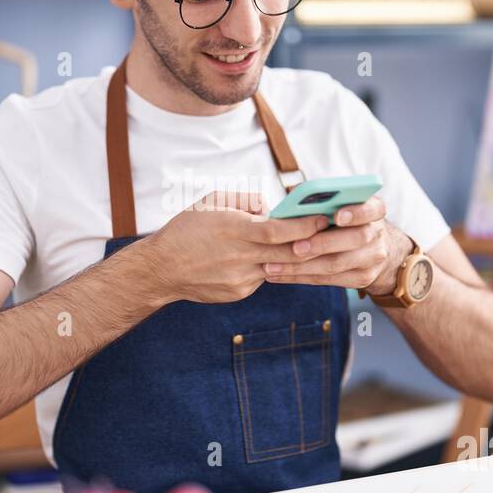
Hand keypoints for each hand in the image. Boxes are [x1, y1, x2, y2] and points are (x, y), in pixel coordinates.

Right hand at [139, 191, 327, 304]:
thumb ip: (247, 200)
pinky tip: (263, 259)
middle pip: (287, 253)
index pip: (279, 231)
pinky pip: (262, 277)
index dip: (305, 226)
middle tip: (331, 233)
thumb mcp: (213, 201)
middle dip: (311, 243)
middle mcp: (240, 257)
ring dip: (291, 257)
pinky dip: (267, 266)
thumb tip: (271, 209)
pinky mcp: (239, 292)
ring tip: (306, 244)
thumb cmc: (186, 229)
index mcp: (234, 230)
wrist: (161, 269)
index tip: (324, 218)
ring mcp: (241, 279)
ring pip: (277, 266)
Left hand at [263, 196, 411, 292]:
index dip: (356, 212)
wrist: (373, 250)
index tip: (336, 215)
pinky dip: (299, 277)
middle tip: (295, 247)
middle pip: (354, 239)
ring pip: (336, 264)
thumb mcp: (344, 205)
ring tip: (272, 265)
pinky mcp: (361, 279)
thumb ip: (326, 200)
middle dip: (322, 244)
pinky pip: (327, 280)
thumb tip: (296, 197)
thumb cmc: (346, 221)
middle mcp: (377, 235)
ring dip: (301, 266)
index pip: (373, 209)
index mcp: (374, 210)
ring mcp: (372, 259)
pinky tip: (277, 274)